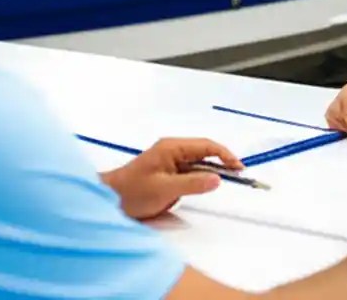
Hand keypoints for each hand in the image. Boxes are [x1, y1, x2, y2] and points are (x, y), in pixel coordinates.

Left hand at [101, 138, 242, 219]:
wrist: (108, 200)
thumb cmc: (132, 192)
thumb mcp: (165, 189)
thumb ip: (192, 184)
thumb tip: (217, 179)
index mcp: (172, 148)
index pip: (206, 146)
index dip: (225, 156)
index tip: (239, 168)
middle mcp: (172, 150)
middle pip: (204, 152)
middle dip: (222, 162)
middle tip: (239, 176)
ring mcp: (169, 161)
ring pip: (198, 163)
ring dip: (212, 171)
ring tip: (228, 180)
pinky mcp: (167, 173)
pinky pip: (190, 172)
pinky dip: (201, 178)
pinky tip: (207, 186)